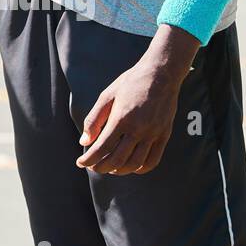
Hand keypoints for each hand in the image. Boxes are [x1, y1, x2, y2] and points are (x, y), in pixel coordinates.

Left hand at [75, 57, 185, 175]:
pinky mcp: (164, 135)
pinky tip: (131, 167)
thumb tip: (84, 142)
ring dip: (120, 171)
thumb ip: (94, 120)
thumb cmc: (130, 83)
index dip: (89, 159)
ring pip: (135, 164)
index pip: (102, 148)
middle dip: (101, 167)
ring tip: (110, 169)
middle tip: (92, 167)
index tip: (80, 163)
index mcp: (121, 118)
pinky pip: (153, 160)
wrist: (160, 74)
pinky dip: (140, 169)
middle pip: (117, 160)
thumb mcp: (107, 96)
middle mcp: (138, 129)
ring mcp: (153, 134)